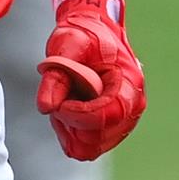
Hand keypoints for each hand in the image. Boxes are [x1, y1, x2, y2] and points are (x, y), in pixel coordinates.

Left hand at [36, 0, 145, 159]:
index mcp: (129, 83)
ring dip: (68, 126)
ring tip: (66, 97)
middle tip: (61, 93)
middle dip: (69, 119)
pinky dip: (69, 132)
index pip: (108, 115)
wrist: (95, 32)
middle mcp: (132, 108)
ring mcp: (123, 122)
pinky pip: (84, 147)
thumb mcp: (66, 44)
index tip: (60, 100)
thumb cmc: (84, 35)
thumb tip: (46, 108)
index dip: (78, 113)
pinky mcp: (110, 131)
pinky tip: (69, 107)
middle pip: (95, 139)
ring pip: (88, 147)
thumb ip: (55, 75)